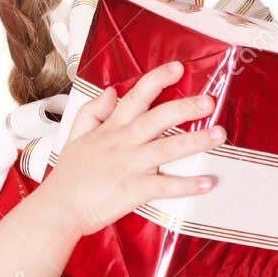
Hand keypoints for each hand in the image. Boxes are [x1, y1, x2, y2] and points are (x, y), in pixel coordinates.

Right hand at [42, 60, 221, 236]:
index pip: (136, 97)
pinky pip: (166, 186)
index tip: (177, 68)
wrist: (59, 208)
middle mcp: (123, 143)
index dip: (158, 80)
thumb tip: (110, 93)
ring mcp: (130, 166)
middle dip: (186, 107)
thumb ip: (92, 112)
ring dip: (196, 141)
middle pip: (158, 118)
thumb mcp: (74, 136)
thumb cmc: (68, 177)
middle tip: (209, 101)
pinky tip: (207, 182)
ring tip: (218, 134)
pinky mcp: (134, 190)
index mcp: (111, 129)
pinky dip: (188, 185)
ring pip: (168, 148)